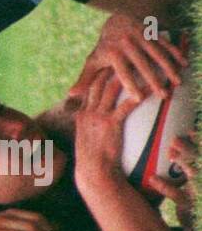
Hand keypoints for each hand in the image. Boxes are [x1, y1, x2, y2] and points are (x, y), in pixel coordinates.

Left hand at [69, 15, 185, 101]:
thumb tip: (71, 95)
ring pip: (158, 55)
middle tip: (163, 95)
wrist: (117, 19)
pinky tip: (184, 64)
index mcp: (113, 53)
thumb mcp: (93, 61)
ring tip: (177, 82)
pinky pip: (166, 44)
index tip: (138, 98)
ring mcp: (142, 37)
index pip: (122, 72)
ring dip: (169, 68)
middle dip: (153, 80)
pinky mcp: (153, 32)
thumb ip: (85, 79)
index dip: (130, 85)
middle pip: (143, 65)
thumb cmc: (104, 46)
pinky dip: (176, 53)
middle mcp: (127, 44)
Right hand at [74, 69, 141, 189]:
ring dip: (126, 77)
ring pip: (111, 89)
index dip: (98, 75)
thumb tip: (89, 117)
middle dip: (110, 69)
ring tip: (138, 68)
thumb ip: (86, 124)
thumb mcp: (84, 137)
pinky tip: (148, 90)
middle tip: (123, 60)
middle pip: (98, 83)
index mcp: (81, 115)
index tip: (107, 66)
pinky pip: (126, 105)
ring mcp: (98, 117)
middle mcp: (88, 112)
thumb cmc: (91, 157)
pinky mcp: (111, 123)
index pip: (88, 89)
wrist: (93, 170)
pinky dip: (138, 95)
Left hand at [147, 131, 198, 217]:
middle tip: (175, 139)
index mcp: (201, 175)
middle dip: (190, 149)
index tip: (190, 131)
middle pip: (201, 161)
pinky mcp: (190, 208)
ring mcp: (200, 195)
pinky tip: (153, 178)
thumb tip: (169, 147)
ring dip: (184, 161)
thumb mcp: (189, 187)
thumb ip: (184, 168)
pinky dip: (165, 186)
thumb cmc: (190, 203)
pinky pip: (178, 195)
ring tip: (170, 153)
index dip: (200, 142)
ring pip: (195, 174)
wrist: (195, 229)